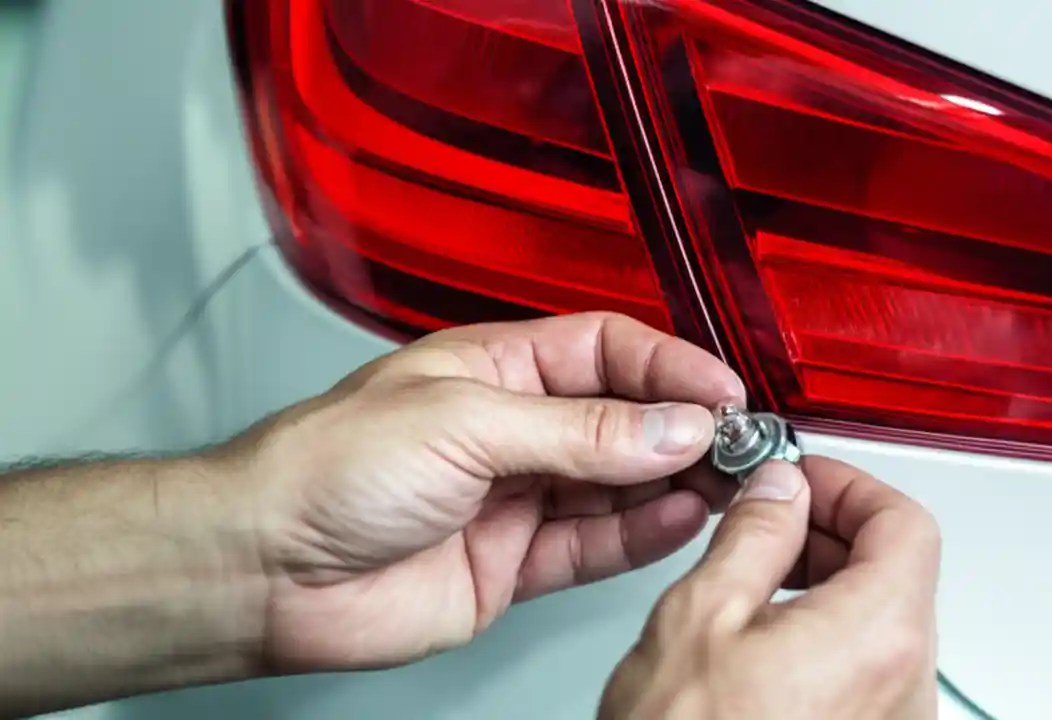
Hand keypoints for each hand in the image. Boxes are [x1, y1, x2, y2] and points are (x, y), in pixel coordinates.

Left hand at [220, 313, 744, 672]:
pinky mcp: (514, 562)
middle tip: (739, 442)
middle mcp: (513, 428)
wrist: (267, 567)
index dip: (671, 367)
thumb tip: (670, 426)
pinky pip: (595, 546)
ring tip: (726, 481)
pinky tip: (680, 518)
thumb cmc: (325, 468)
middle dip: (683, 427)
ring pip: (618, 484)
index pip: (607, 351)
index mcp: (496, 367)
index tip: (723, 392)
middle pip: (623, 418)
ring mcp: (516, 496)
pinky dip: (642, 534)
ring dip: (674, 481)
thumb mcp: (467, 423)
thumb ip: (579, 432)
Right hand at [600, 457, 940, 719]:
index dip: (849, 484)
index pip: (905, 522)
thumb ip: (753, 535)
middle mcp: (906, 685)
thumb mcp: (701, 616)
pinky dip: (826, 632)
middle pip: (900, 570)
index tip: (800, 477)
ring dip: (827, 580)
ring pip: (883, 619)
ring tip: (753, 578)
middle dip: (832, 530)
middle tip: (768, 517)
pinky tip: (764, 636)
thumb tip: (778, 491)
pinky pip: (868, 668)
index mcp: (877, 635)